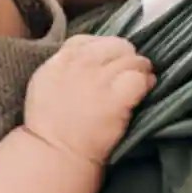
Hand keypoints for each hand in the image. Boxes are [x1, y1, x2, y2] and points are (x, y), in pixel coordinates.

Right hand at [23, 35, 154, 163]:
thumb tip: (89, 55)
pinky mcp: (117, 98)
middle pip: (116, 45)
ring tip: (141, 80)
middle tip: (129, 71)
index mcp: (62, 59)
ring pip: (133, 60)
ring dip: (140, 70)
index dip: (103, 49)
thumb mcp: (45, 82)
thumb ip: (65, 64)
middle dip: (125, 56)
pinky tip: (145, 90)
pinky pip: (140, 78)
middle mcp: (82, 64)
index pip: (90, 39)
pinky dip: (146, 83)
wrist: (56, 153)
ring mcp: (100, 80)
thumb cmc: (50, 124)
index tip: (107, 64)